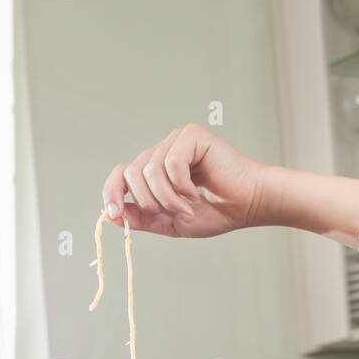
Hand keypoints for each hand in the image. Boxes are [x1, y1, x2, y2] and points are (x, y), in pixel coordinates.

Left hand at [100, 124, 266, 238]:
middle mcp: (162, 152)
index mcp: (154, 170)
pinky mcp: (191, 136)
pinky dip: (181, 185)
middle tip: (173, 215)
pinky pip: (171, 163)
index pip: (120, 173)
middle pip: (131, 173)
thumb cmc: (215, 213)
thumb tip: (111, 215)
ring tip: (188, 208)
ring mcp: (176, 141)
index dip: (112, 192)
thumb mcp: (169, 222)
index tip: (113, 214)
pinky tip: (197, 192)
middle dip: (149, 203)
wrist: (247, 207)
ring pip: (149, 171)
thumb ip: (141, 219)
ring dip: (167, 198)